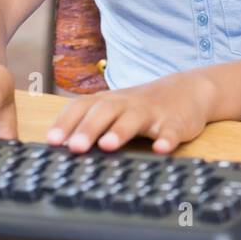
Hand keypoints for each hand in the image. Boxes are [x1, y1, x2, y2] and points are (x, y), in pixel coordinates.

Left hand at [45, 75, 215, 154]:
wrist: (188, 90)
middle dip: (88, 128)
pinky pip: (170, 131)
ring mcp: (151, 112)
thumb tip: (59, 148)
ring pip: (134, 119)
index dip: (66, 122)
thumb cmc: (141, 106)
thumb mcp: (114, 110)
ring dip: (120, 131)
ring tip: (108, 145)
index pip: (82, 106)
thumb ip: (89, 124)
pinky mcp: (175, 123)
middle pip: (105, 111)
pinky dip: (166, 139)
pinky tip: (161, 149)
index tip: (52, 141)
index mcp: (108, 101)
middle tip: (75, 148)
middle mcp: (127, 104)